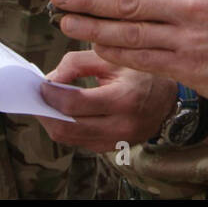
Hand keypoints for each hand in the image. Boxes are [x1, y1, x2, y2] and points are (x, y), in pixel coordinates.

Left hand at [37, 50, 175, 151]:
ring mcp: (117, 141)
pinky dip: (67, 128)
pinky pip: (79, 143)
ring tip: (47, 104)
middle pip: (67, 127)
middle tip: (38, 95)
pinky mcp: (112, 148)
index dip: (51, 94)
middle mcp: (121, 126)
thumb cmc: (142, 74)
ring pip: (69, 138)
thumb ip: (79, 62)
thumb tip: (52, 78)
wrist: (169, 99)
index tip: (40, 84)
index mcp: (124, 99)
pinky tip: (64, 114)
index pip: (74, 104)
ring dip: (52, 122)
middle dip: (46, 111)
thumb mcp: (114, 58)